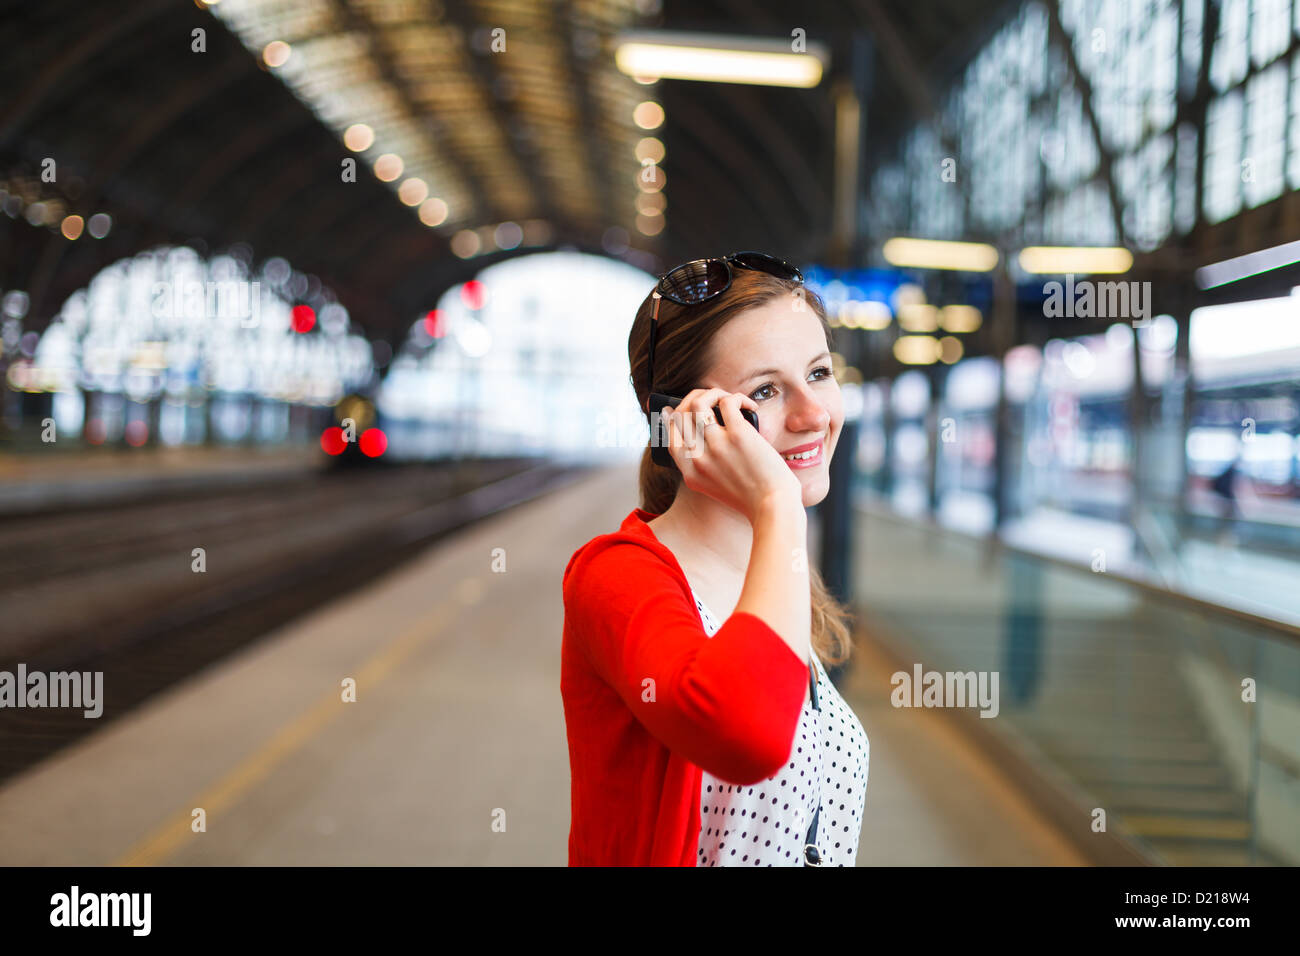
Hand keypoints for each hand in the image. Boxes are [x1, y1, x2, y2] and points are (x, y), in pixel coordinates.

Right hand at [665, 388, 803, 522]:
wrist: (773, 508)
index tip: (676, 407)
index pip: (670, 438)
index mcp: (691, 473)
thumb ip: (706, 465)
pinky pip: (728, 402)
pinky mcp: (739, 435)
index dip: (671, 418)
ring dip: (713, 393)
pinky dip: (738, 398)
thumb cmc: (753, 498)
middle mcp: (698, 458)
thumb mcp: (716, 487)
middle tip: (712, 398)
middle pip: (681, 414)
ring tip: (728, 398)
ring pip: (699, 402)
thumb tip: (708, 430)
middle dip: (694, 399)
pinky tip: (750, 406)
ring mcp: (716, 445)